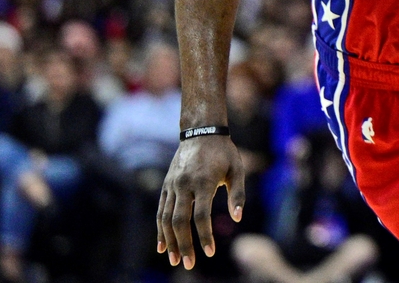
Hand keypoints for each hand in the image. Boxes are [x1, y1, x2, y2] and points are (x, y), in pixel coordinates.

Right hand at [156, 134, 245, 268]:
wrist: (201, 132)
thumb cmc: (224, 152)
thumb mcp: (238, 169)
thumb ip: (238, 194)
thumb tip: (238, 218)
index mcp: (203, 181)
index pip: (201, 215)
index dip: (204, 235)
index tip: (209, 252)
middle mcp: (184, 185)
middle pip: (180, 221)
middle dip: (184, 244)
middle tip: (189, 264)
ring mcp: (172, 185)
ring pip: (166, 218)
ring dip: (170, 241)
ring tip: (175, 260)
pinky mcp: (165, 186)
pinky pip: (160, 212)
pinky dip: (160, 230)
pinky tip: (162, 247)